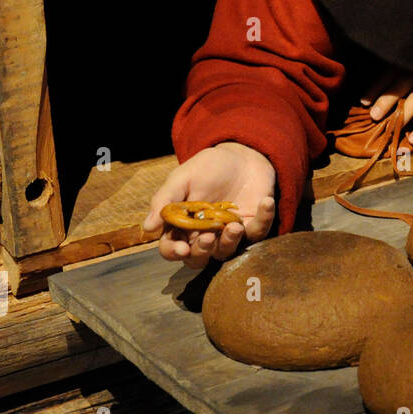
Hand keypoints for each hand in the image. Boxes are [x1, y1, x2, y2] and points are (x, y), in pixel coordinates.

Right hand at [142, 141, 277, 269]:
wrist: (241, 155)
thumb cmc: (207, 167)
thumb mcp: (183, 178)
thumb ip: (166, 200)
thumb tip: (148, 228)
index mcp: (181, 225)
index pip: (171, 248)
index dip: (173, 252)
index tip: (180, 248)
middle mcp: (203, 235)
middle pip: (197, 258)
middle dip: (201, 252)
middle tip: (207, 236)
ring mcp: (228, 234)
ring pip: (226, 252)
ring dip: (230, 242)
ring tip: (233, 225)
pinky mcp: (253, 227)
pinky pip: (258, 232)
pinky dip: (263, 219)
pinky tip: (264, 202)